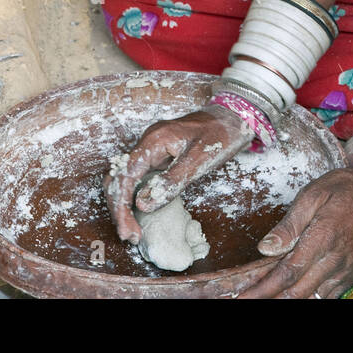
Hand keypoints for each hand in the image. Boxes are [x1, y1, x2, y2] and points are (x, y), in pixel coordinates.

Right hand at [107, 106, 252, 244]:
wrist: (233, 118)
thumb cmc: (220, 134)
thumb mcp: (199, 160)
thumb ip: (171, 182)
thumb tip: (143, 205)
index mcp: (154, 140)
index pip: (125, 175)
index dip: (122, 205)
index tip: (128, 230)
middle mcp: (147, 142)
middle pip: (118, 177)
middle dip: (119, 208)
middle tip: (130, 235)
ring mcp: (151, 148)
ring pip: (125, 178)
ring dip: (124, 204)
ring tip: (133, 229)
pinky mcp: (158, 155)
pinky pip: (137, 177)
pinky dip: (134, 197)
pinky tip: (140, 213)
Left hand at [240, 164, 352, 298]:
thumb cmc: (342, 190)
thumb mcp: (311, 196)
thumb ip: (288, 226)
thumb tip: (265, 248)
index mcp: (321, 238)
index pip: (287, 273)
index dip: (263, 290)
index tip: (243, 297)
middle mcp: (334, 260)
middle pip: (298, 293)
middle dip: (272, 299)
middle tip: (250, 298)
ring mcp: (345, 270)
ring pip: (314, 298)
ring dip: (290, 299)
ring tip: (270, 295)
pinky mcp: (352, 274)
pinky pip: (329, 296)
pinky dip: (311, 297)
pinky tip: (295, 293)